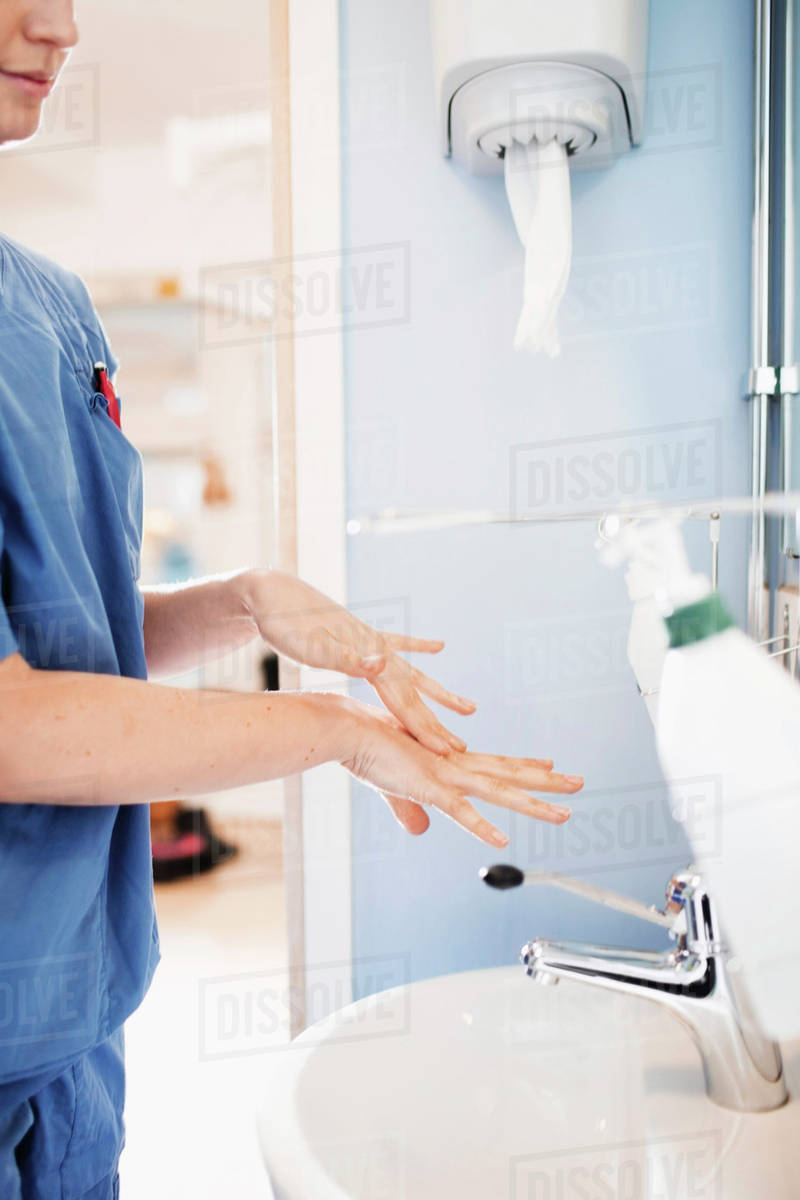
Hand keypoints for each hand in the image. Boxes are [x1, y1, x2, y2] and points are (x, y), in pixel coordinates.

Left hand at [247, 570, 475, 754]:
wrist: (269, 593)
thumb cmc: (286, 625)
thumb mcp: (313, 647)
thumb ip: (349, 659)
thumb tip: (383, 666)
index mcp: (368, 658)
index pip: (403, 703)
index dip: (424, 728)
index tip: (446, 752)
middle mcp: (377, 650)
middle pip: (413, 693)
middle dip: (437, 722)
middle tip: (463, 746)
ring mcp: (372, 640)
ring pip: (412, 675)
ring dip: (437, 693)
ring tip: (467, 706)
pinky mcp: (360, 635)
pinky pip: (398, 644)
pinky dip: (418, 646)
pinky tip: (438, 646)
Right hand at [340, 702, 582, 845]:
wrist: (349, 730)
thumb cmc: (368, 751)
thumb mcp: (394, 788)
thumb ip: (409, 810)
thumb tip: (421, 831)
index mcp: (450, 762)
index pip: (497, 765)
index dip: (525, 766)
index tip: (551, 764)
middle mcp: (456, 765)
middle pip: (511, 774)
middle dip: (547, 781)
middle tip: (580, 782)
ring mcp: (446, 776)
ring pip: (500, 792)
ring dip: (534, 804)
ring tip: (565, 813)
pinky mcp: (428, 788)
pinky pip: (461, 812)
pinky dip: (482, 828)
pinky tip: (503, 841)